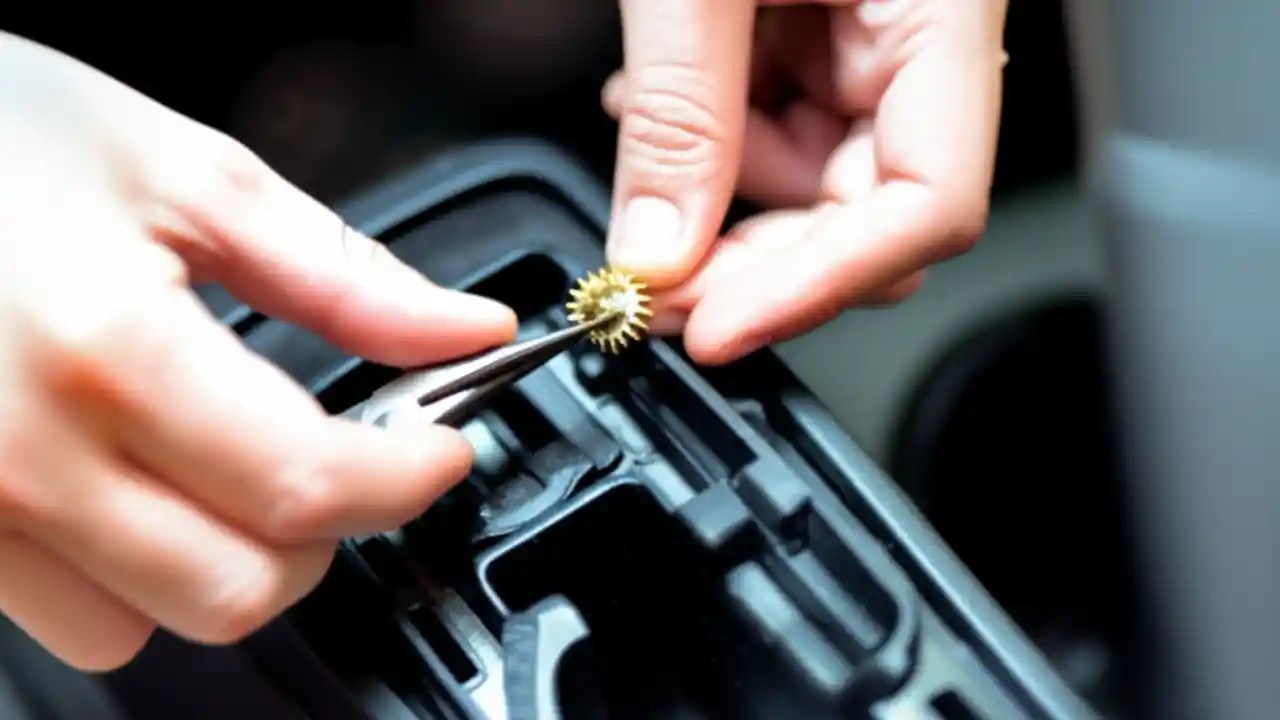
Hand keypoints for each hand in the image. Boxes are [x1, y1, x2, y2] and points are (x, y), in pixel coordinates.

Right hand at [0, 34, 515, 670]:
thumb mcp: (181, 172)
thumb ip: (340, 273)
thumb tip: (463, 330)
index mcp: (105, 351)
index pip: (307, 485)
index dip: (406, 480)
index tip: (438, 450)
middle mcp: (19, 457)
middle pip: (239, 588)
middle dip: (320, 535)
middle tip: (338, 459)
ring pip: (144, 625)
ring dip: (214, 561)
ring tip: (210, 461)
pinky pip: (53, 615)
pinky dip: (117, 568)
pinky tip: (120, 473)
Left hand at [603, 0, 1008, 362]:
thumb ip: (680, 112)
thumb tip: (659, 251)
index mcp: (942, 14)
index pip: (928, 204)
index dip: (818, 287)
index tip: (717, 329)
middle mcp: (926, 43)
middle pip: (864, 215)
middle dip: (745, 258)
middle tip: (649, 281)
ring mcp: (875, 44)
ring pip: (810, 186)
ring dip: (716, 192)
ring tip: (640, 124)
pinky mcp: (826, 36)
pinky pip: (780, 132)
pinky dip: (712, 142)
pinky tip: (657, 101)